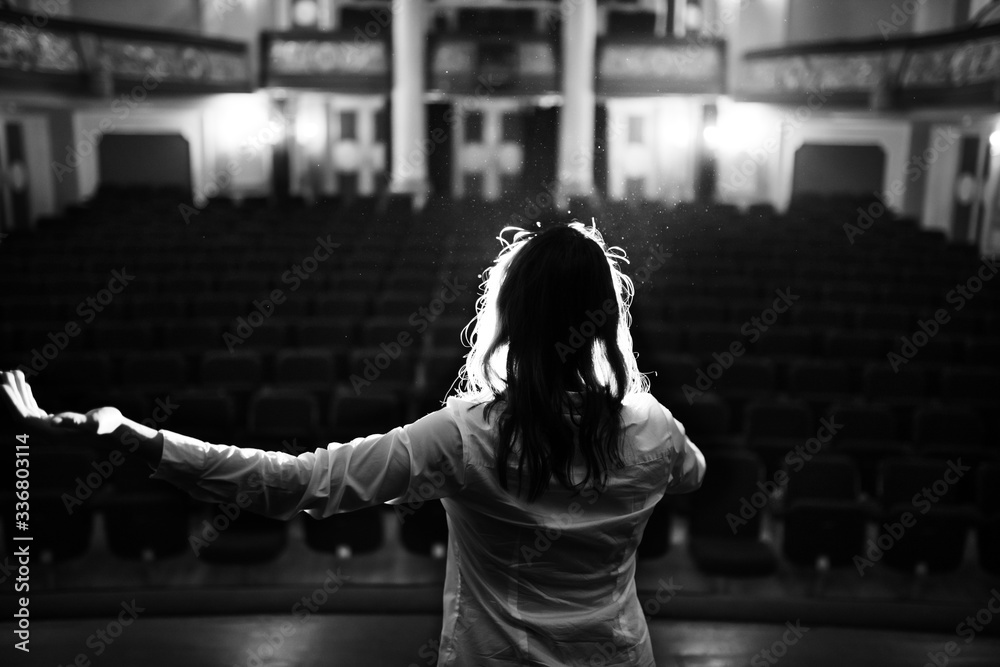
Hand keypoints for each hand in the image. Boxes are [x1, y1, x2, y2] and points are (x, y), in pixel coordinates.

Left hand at [1, 370, 123, 436]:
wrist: (118, 432)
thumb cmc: (108, 426)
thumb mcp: (94, 423)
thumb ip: (74, 422)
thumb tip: (53, 420)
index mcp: (51, 433)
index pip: (22, 418)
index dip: (11, 402)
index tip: (2, 384)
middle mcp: (46, 432)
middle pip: (20, 413)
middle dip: (10, 393)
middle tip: (3, 373)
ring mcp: (49, 428)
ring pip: (26, 409)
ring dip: (18, 391)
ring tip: (12, 373)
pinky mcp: (55, 423)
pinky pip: (34, 410)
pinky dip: (27, 396)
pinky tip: (24, 386)